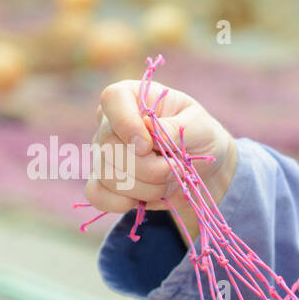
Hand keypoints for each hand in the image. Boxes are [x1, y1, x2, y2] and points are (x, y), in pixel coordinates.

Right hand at [87, 79, 238, 241]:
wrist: (201, 168)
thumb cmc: (198, 137)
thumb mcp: (199, 126)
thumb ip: (175, 128)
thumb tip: (148, 131)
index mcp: (132, 97)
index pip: (112, 99)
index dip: (127, 124)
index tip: (148, 145)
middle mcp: (110, 122)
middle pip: (110, 146)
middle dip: (149, 168)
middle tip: (176, 169)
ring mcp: (102, 152)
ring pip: (108, 175)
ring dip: (145, 188)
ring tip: (168, 182)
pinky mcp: (103, 181)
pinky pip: (97, 196)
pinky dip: (122, 203)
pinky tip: (144, 199)